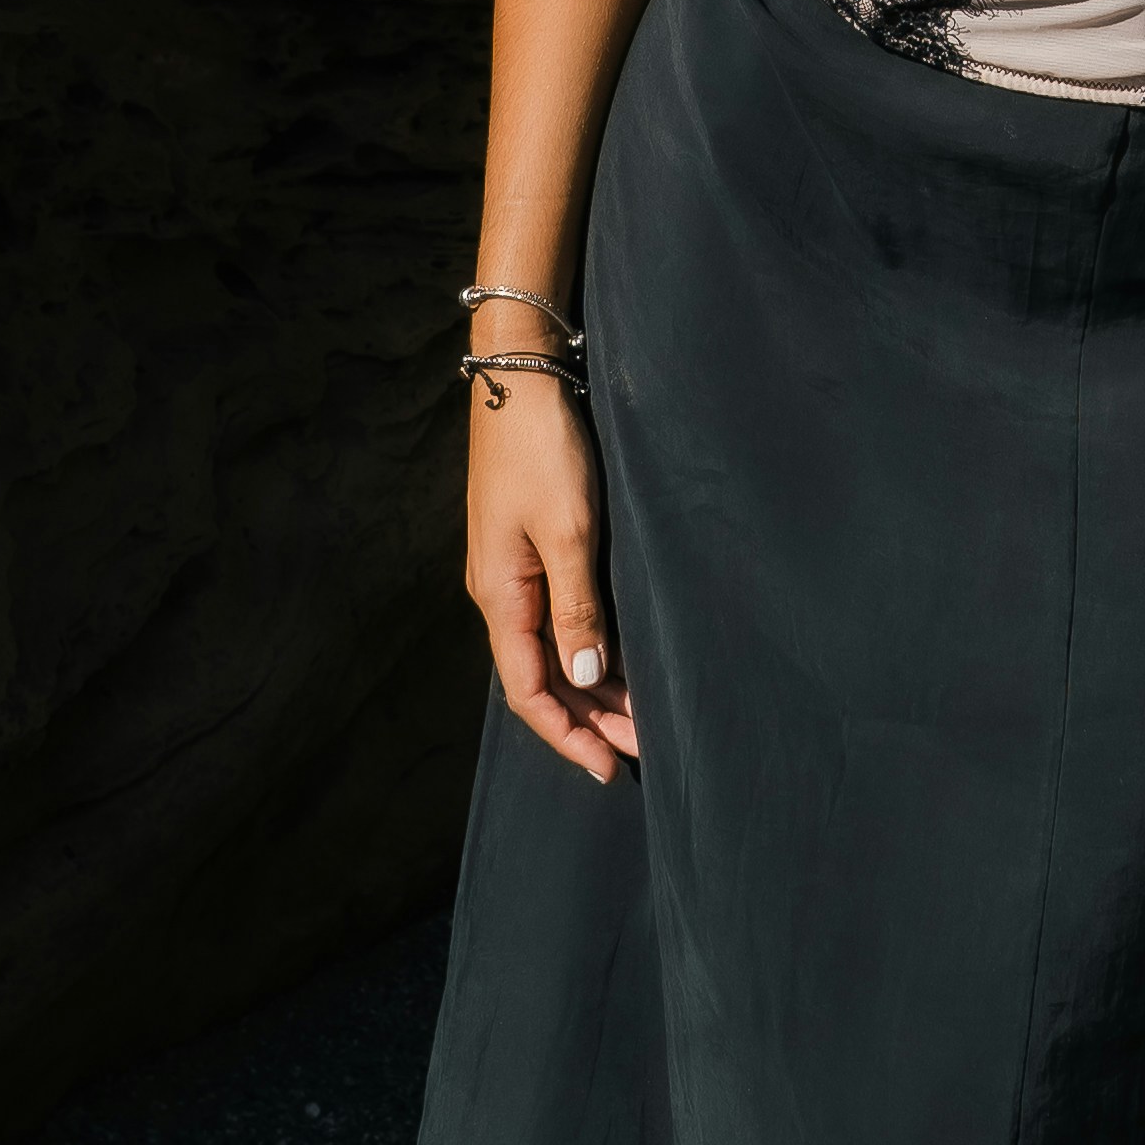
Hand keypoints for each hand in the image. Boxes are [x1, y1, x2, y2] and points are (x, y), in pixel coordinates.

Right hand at [465, 373, 637, 779]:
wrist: (520, 378)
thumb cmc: (543, 452)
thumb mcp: (568, 532)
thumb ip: (577, 609)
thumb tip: (587, 679)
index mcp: (501, 596)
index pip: (528, 690)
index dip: (567, 734)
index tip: (609, 767)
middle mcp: (501, 592)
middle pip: (542, 677)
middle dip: (589, 718)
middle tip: (643, 748)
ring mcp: (514, 570)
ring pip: (551, 649)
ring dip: (592, 686)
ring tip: (640, 717)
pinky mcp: (530, 547)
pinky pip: (557, 618)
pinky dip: (589, 646)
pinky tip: (619, 659)